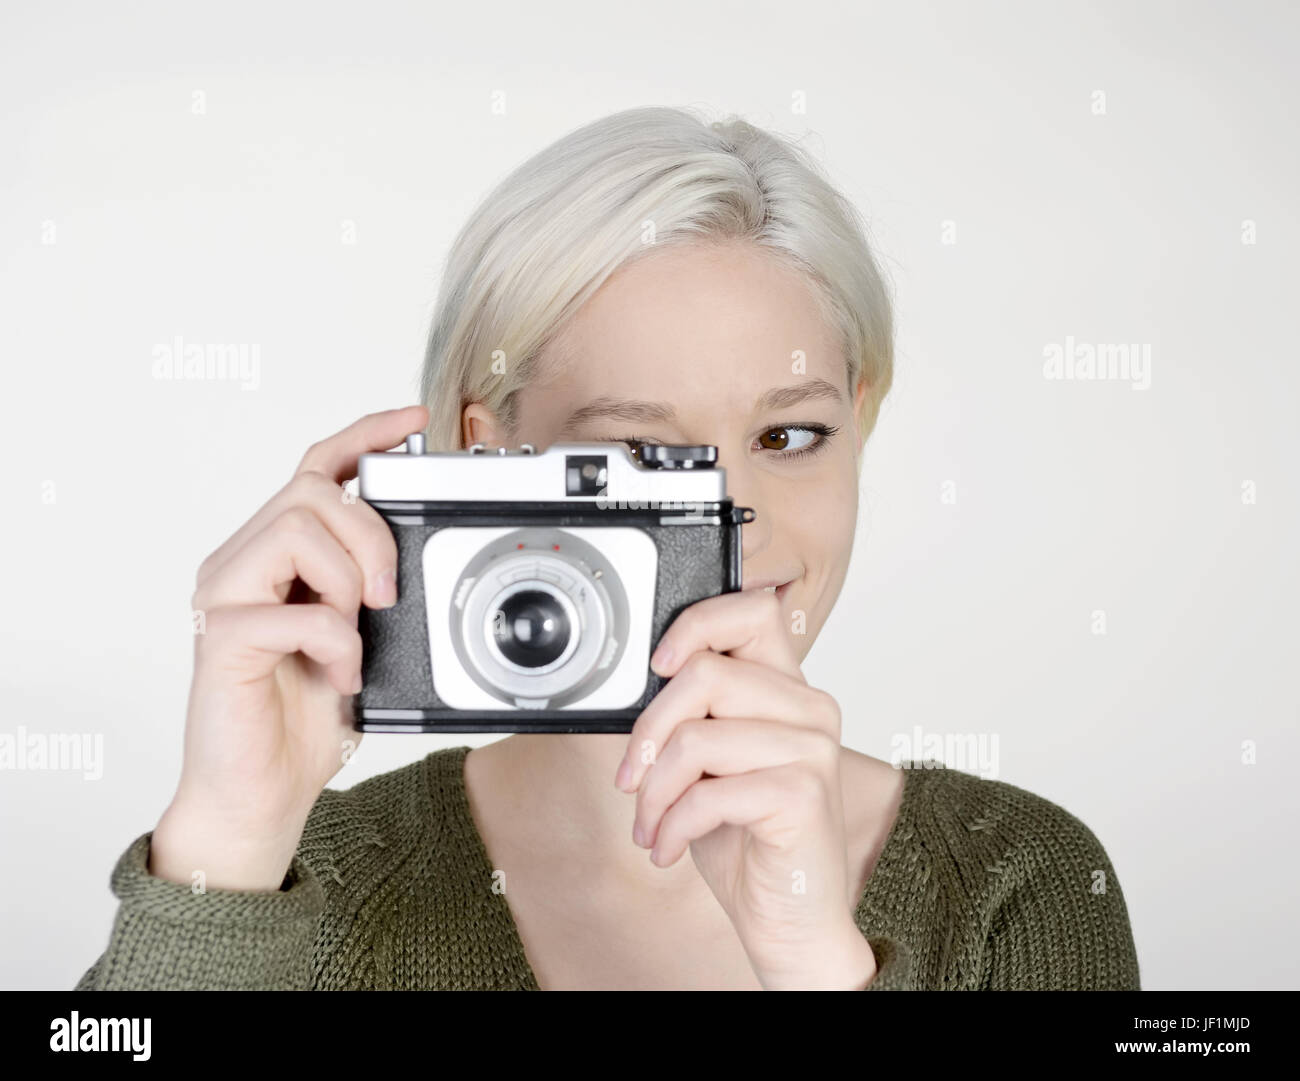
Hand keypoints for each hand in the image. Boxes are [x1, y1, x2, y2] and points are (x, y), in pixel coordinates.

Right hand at [151, 405, 427, 891]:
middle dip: (370, 533)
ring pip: (297, 528)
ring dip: (348, 580)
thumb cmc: (304, 717)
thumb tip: (409, 551)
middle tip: (386, 594)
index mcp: (275, 554)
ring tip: (356, 634)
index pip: (316, 468)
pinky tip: (340, 676)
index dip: (365, 436)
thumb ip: (368, 585)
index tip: (414, 422)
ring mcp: (223, 597)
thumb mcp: (358, 635)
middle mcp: (241, 563)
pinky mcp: (220, 638)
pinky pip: (295, 611)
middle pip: (313, 490)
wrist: (260, 795)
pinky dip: (336, 643)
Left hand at [613, 589, 878, 989]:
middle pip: (705, 673)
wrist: (793, 923)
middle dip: (648, 731)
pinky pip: (707, 792)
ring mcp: (813, 749)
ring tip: (650, 824)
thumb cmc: (749, 843)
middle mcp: (810, 709)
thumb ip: (693, 718)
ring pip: (696, 737)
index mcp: (789, 689)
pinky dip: (672, 825)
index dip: (694, 625)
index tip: (657, 667)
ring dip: (653, 791)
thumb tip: (636, 689)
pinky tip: (669, 847)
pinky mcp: (804, 794)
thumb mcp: (710, 767)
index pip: (750, 610)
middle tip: (632, 779)